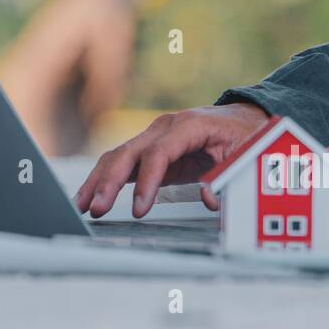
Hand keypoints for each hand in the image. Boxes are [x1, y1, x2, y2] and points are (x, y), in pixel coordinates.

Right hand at [74, 103, 270, 217]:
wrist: (242, 118)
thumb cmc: (243, 134)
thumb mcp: (245, 155)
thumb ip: (228, 177)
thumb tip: (210, 199)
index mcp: (188, 126)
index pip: (158, 154)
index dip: (146, 182)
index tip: (139, 210)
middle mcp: (164, 128)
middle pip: (128, 153)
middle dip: (109, 182)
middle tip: (98, 209)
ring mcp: (153, 137)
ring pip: (117, 156)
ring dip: (98, 181)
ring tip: (83, 206)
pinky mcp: (149, 150)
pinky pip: (121, 163)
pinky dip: (104, 179)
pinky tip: (90, 196)